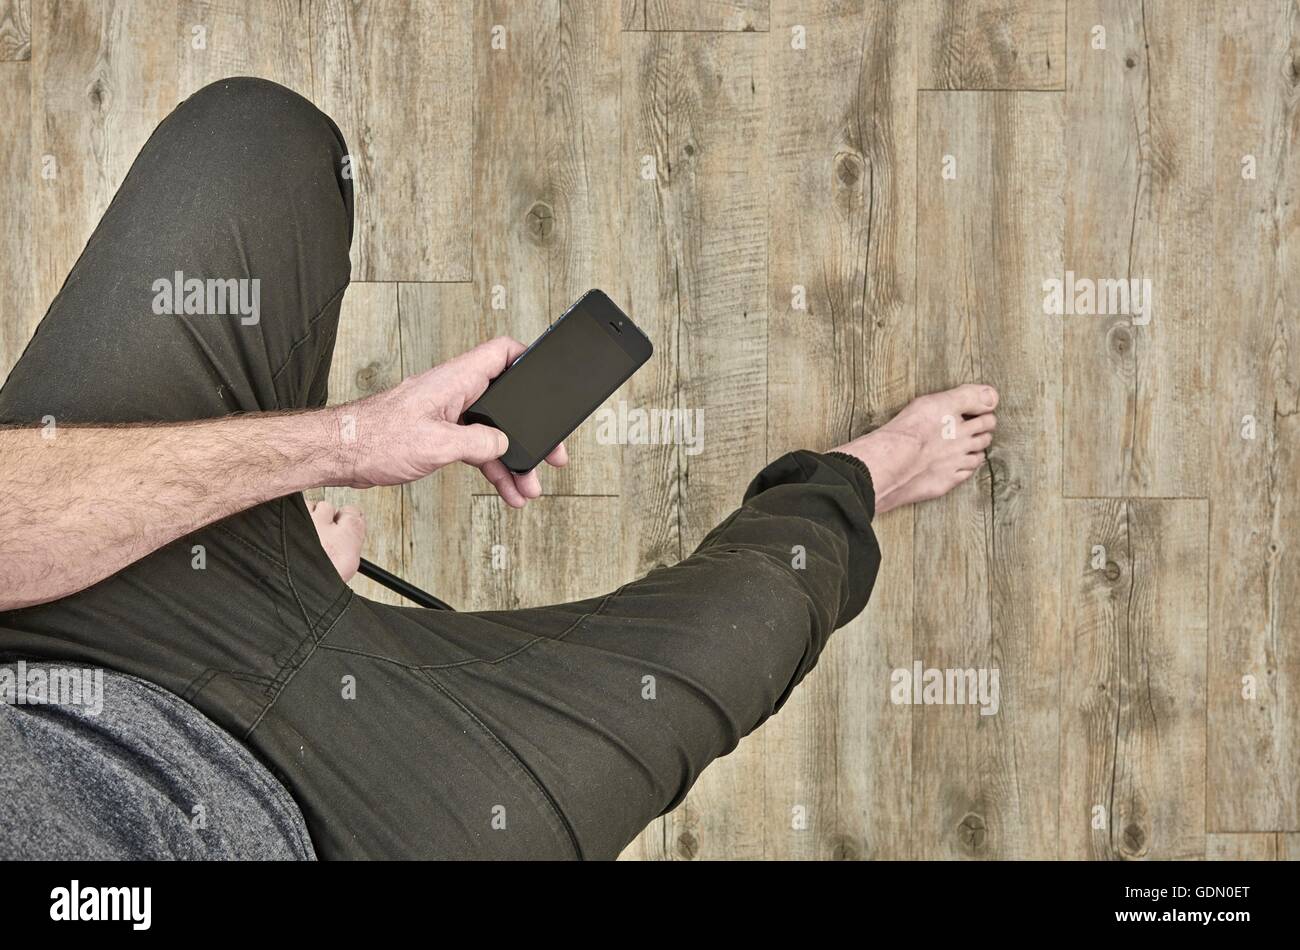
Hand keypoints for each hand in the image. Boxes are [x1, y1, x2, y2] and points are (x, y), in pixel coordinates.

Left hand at [334, 336, 567, 506]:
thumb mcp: (439, 444)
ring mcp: (447, 414)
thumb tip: (503, 445)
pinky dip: (490, 468)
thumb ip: (479, 443)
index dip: (529, 360)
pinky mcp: (438, 434)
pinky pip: (475, 448)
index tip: (549, 379)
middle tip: (551, 455)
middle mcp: (454, 392)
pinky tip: (504, 489)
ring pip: (492, 434)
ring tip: (528, 488)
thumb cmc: (377, 438)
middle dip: (530, 433)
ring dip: (511, 461)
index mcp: (456, 380)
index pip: (502, 353)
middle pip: (506, 404)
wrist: (341, 454)